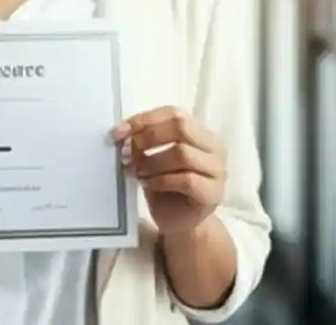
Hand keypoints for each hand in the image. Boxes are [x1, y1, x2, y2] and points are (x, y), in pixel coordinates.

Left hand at [111, 106, 225, 235]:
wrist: (178, 222)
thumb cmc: (164, 186)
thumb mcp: (151, 157)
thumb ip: (143, 140)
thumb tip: (120, 132)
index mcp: (200, 133)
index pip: (173, 114)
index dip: (144, 120)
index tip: (117, 132)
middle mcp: (214, 148)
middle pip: (181, 128)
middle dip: (147, 137)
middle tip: (126, 152)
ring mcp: (217, 171)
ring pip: (183, 153)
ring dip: (152, 161)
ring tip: (136, 171)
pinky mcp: (213, 194)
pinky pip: (186, 180)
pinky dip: (161, 181)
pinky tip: (148, 185)